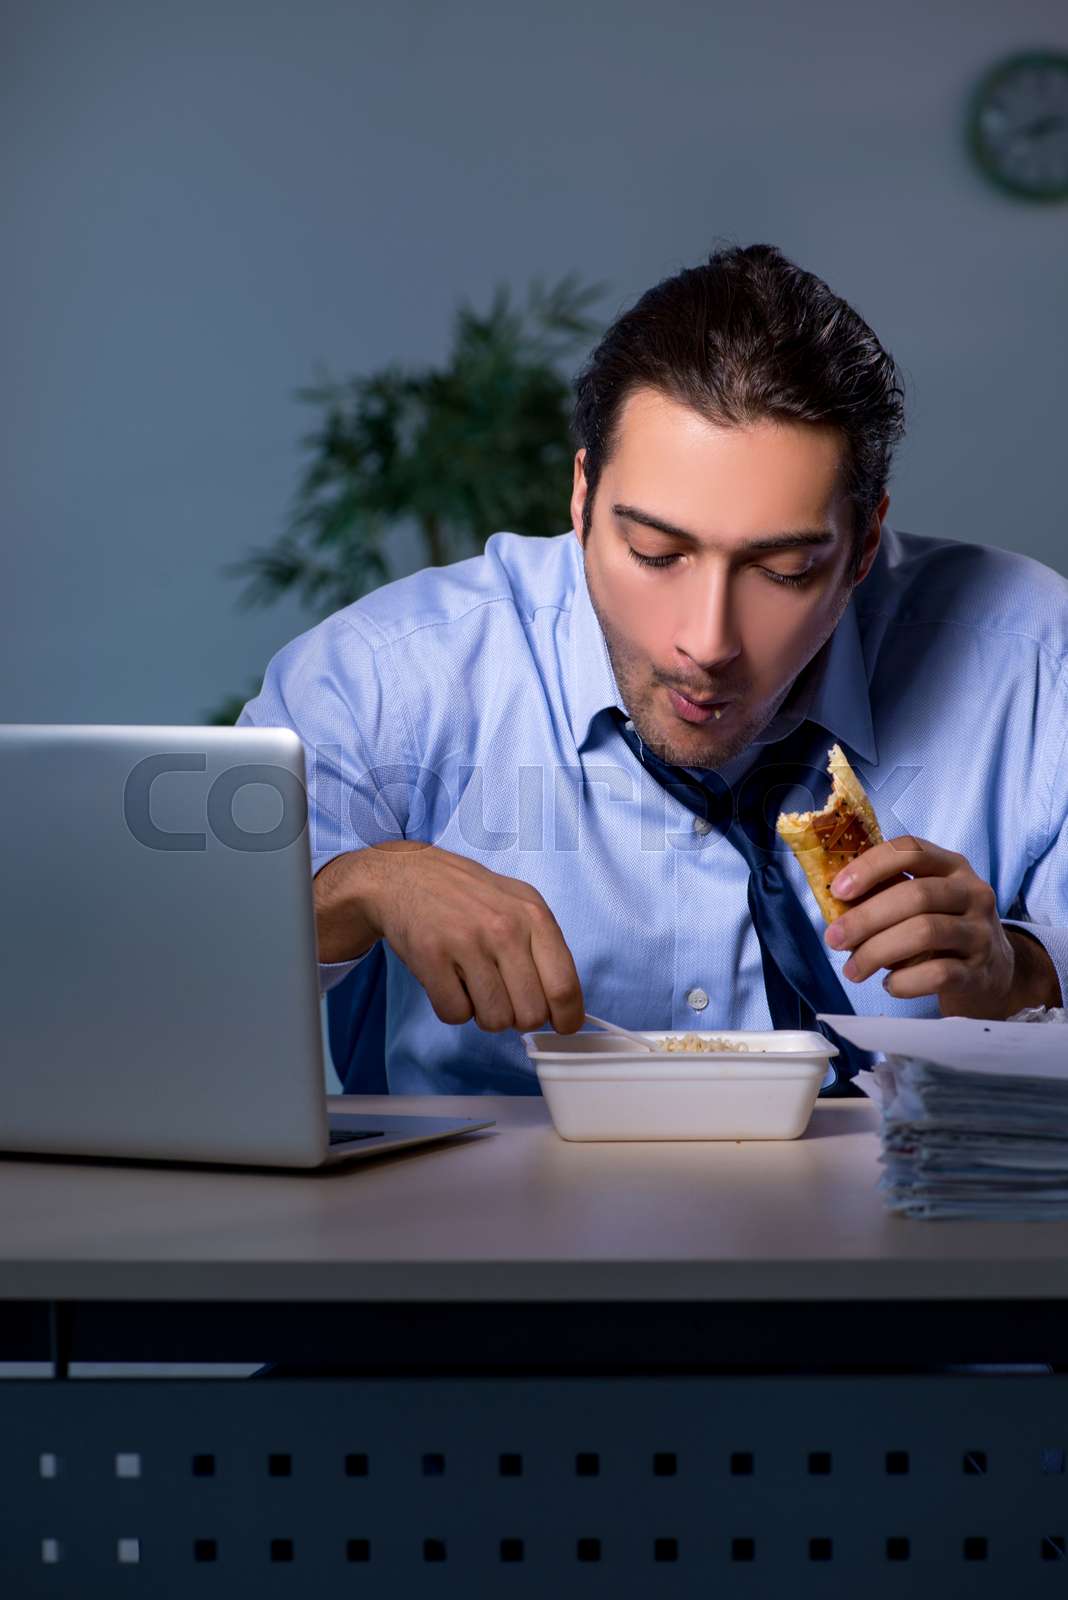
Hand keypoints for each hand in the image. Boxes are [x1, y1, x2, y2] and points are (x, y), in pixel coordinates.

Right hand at [319, 841, 585, 1034]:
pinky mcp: (431, 957)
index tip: (562, 1028)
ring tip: (474, 986)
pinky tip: (449, 982)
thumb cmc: (469, 896)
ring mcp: (466, 942)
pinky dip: (453, 1008)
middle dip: (519, 1017)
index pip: (563, 985)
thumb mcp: (520, 904)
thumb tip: (565, 1007)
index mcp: (533, 915)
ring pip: (494, 1020)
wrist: (407, 876)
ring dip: (485, 1014)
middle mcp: (504, 929)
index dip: (567, 1017)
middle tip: (504, 997)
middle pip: (530, 1013)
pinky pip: (455, 1014)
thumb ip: (545, 949)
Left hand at [822, 835, 1018, 1018]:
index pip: (911, 850)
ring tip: (853, 970)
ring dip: (877, 952)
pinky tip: (889, 985)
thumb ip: (886, 894)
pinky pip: (938, 974)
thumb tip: (835, 904)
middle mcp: (972, 893)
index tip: (838, 890)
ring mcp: (980, 933)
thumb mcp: (922, 903)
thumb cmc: (943, 930)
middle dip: (865, 918)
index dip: (871, 866)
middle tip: (834, 939)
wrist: (994, 973)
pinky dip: (904, 981)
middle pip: (916, 895)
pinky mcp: (980, 972)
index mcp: (952, 866)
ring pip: (924, 932)